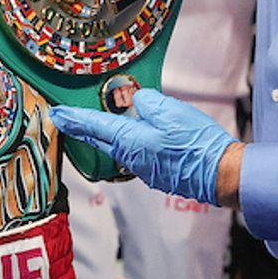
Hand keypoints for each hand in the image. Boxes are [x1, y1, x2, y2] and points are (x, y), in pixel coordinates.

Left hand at [50, 89, 240, 205]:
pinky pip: (136, 153)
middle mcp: (130, 158)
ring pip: (119, 147)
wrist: (221, 175)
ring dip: (109, 134)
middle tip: (68, 119)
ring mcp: (144, 168)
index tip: (56, 114)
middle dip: (83, 128)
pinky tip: (138, 134)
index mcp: (129, 141)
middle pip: (100, 139)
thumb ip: (146, 103)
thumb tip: (136, 103)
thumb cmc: (196, 144)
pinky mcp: (158, 172)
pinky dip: (131, 142)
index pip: (93, 126)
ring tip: (102, 121)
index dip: (73, 118)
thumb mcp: (169, 111)